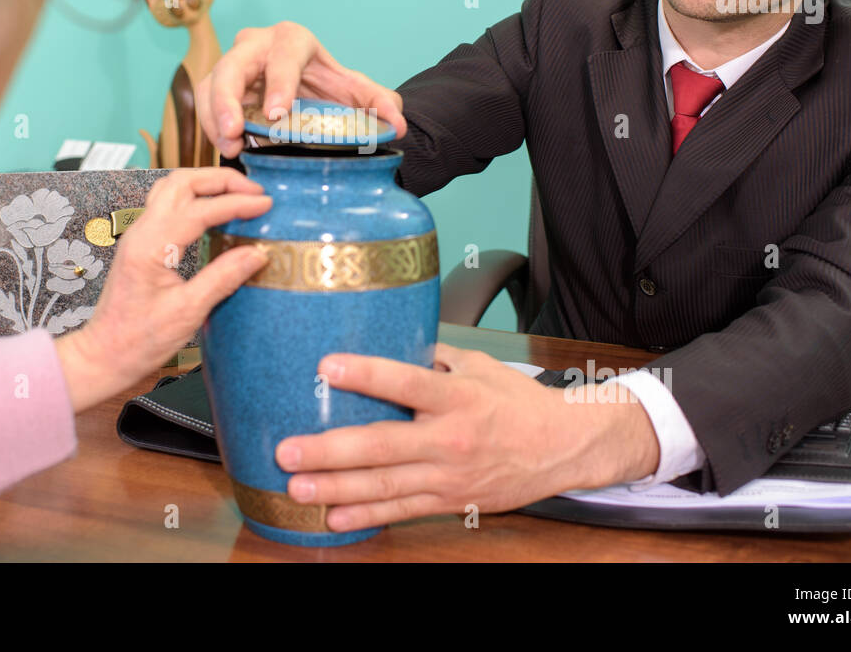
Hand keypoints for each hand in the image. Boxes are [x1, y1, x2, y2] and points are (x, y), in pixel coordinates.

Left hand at [55, 167, 270, 410]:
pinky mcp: (142, 244)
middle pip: (182, 182)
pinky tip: (215, 213)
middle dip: (221, 180)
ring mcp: (139, 235)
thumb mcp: (188, 312)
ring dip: (206, 184)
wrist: (104, 355)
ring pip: (172, 188)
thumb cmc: (138, 340)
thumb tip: (256, 253)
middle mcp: (141, 233)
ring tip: (238, 195)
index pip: (200, 209)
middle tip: (254, 191)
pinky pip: (168, 205)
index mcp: (151, 247)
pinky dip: (195, 198)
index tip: (265, 205)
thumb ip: (223, 278)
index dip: (236, 203)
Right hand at [195, 21, 407, 157]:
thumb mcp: (358, 94)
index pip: (284, 57)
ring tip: (228, 147)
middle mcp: (257, 45)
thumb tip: (397, 124)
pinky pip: (205, 102)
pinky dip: (210, 125)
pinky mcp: (217, 87)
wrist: (313, 93)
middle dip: (228, 98)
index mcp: (293, 40)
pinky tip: (226, 148)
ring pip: (210, 84)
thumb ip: (381, 105)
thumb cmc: (330, 88)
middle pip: (233, 65)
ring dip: (213, 117)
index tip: (278, 114)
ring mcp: (233, 64)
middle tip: (233, 131)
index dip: (280, 84)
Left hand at [274, 344, 660, 531]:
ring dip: (336, 488)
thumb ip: (432, 354)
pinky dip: (366, 516)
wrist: (563, 447)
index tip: (327, 365)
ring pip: (385, 485)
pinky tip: (333, 517)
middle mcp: (450, 438)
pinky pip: (401, 511)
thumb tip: (390, 334)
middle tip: (287, 450)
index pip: (407, 382)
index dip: (367, 374)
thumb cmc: (518, 402)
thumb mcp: (478, 365)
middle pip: (383, 445)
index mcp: (458, 396)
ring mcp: (449, 475)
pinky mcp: (450, 500)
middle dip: (330, 450)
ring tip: (296, 487)